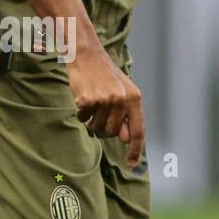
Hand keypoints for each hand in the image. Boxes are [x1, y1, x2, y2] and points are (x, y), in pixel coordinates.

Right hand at [67, 44, 145, 165]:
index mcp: (134, 99)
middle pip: (112, 132)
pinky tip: (83, 96)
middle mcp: (122, 100)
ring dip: (91, 120)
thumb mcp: (123, 92)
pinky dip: (81, 112)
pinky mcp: (88, 100)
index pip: (137, 131)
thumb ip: (127, 115)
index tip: (132, 164)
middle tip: (99, 110)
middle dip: (103, 127)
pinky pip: (83, 118)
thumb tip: (127, 139)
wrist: (87, 54)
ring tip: (92, 101)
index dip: (135, 150)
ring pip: (96, 128)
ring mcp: (105, 100)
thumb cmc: (105, 75)